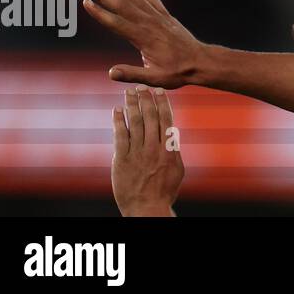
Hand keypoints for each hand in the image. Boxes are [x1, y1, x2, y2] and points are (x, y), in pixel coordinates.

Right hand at [84, 0, 202, 87]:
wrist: (201, 61)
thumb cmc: (178, 72)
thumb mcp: (155, 78)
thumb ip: (132, 74)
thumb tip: (110, 73)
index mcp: (144, 38)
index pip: (117, 23)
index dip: (100, 13)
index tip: (86, 2)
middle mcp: (150, 23)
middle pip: (123, 5)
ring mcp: (158, 16)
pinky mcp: (164, 14)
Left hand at [112, 86, 182, 215]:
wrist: (147, 208)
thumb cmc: (164, 191)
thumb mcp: (178, 169)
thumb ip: (174, 150)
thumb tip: (172, 134)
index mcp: (169, 149)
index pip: (166, 119)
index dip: (162, 103)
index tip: (159, 90)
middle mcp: (153, 148)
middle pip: (150, 117)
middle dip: (145, 99)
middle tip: (141, 85)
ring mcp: (137, 154)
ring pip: (135, 123)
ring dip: (131, 105)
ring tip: (129, 92)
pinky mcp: (122, 160)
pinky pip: (120, 136)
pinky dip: (118, 122)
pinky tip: (116, 111)